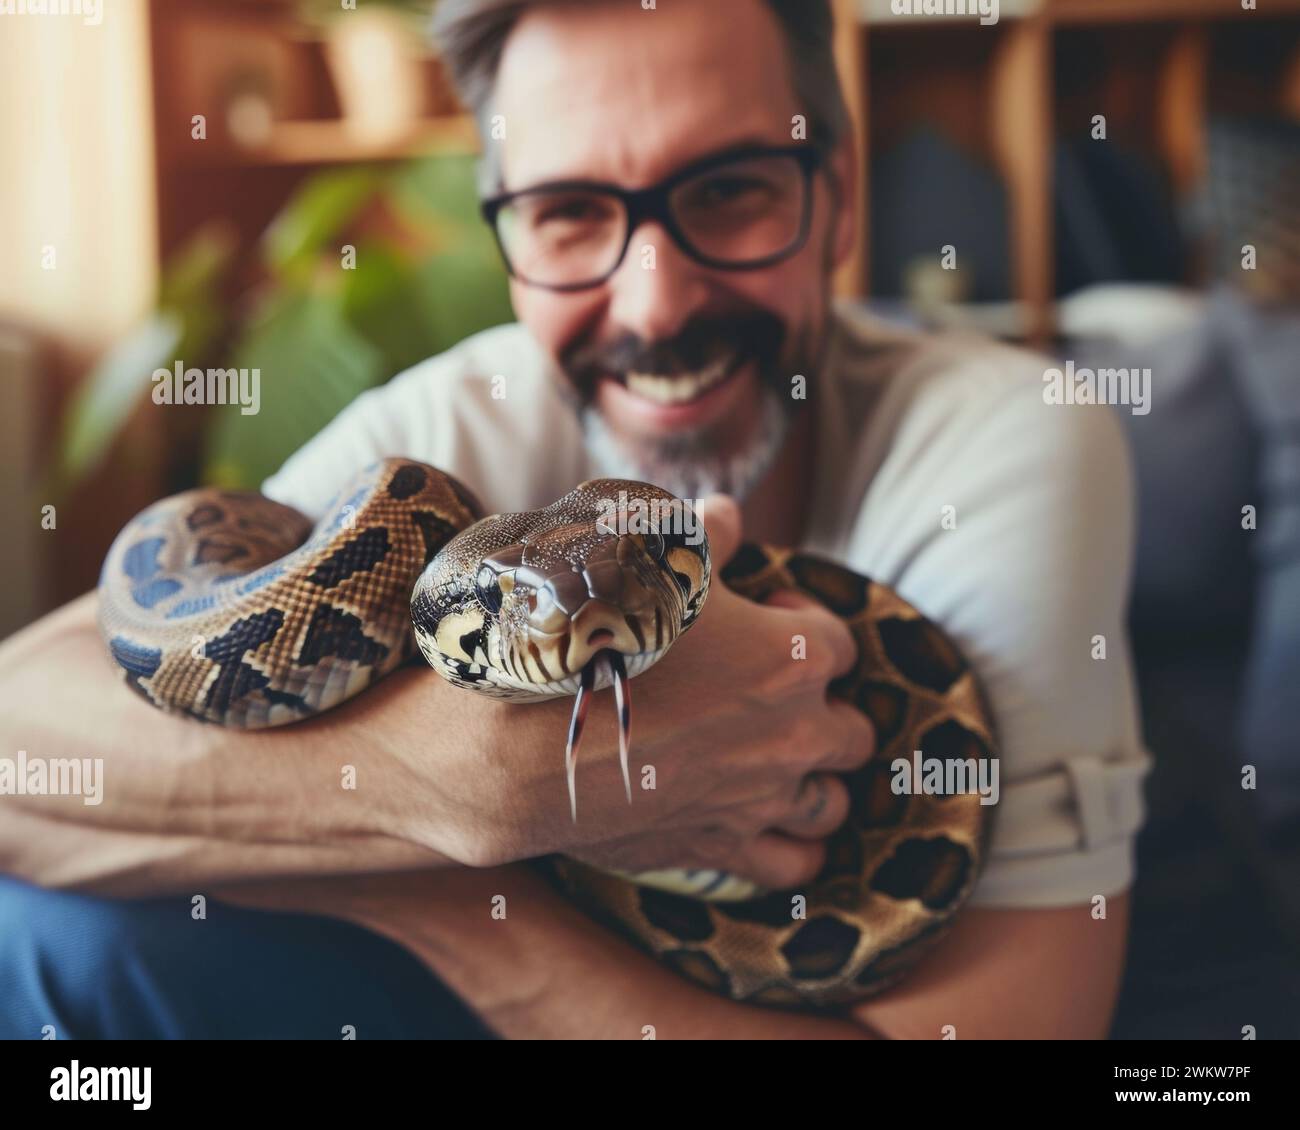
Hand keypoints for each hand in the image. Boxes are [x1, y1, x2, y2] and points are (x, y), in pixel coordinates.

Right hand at [371, 496, 872, 888]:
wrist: (525, 740)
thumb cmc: (589, 641)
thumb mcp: (648, 559)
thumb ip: (706, 532)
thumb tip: (725, 515)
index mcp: (792, 656)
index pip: (841, 643)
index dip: (803, 626)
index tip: (762, 622)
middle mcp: (794, 732)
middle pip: (852, 730)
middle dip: (820, 710)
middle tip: (766, 696)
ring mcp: (762, 798)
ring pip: (832, 800)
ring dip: (813, 779)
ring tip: (772, 762)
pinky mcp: (723, 847)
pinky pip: (796, 863)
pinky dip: (794, 846)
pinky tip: (769, 825)